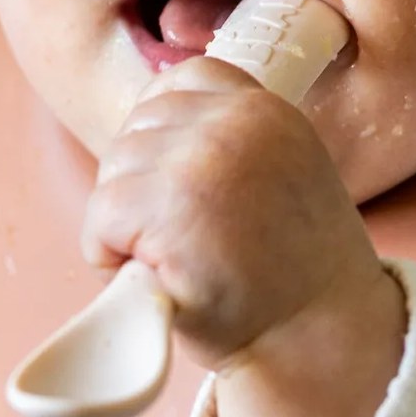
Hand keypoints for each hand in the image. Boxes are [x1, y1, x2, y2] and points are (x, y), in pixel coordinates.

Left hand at [82, 56, 390, 370]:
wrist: (316, 335)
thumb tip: (154, 123)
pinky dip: (108, 253)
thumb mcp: (286, 169)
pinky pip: (99, 218)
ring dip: (123, 221)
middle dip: (140, 181)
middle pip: (138, 127)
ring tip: (170, 257)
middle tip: (178, 233)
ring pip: (113, 174)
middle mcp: (234, 124)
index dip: (163, 130)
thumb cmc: (292, 266)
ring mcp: (200, 165)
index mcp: (266, 110)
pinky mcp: (168, 213)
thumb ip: (237, 136)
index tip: (174, 179)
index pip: (182, 81)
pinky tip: (153, 275)